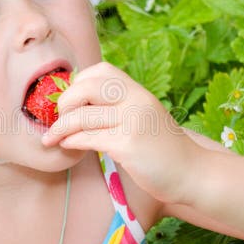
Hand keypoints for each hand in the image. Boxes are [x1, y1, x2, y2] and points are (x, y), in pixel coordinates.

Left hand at [41, 62, 197, 203]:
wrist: (192, 173)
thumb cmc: (163, 149)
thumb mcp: (144, 116)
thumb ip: (120, 106)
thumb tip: (80, 104)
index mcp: (138, 91)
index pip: (100, 70)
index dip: (78, 83)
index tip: (71, 102)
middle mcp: (136, 100)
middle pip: (86, 87)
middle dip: (64, 102)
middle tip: (57, 119)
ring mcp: (133, 121)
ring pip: (82, 116)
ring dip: (59, 128)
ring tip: (51, 138)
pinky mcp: (128, 145)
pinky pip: (88, 138)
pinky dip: (71, 141)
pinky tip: (67, 146)